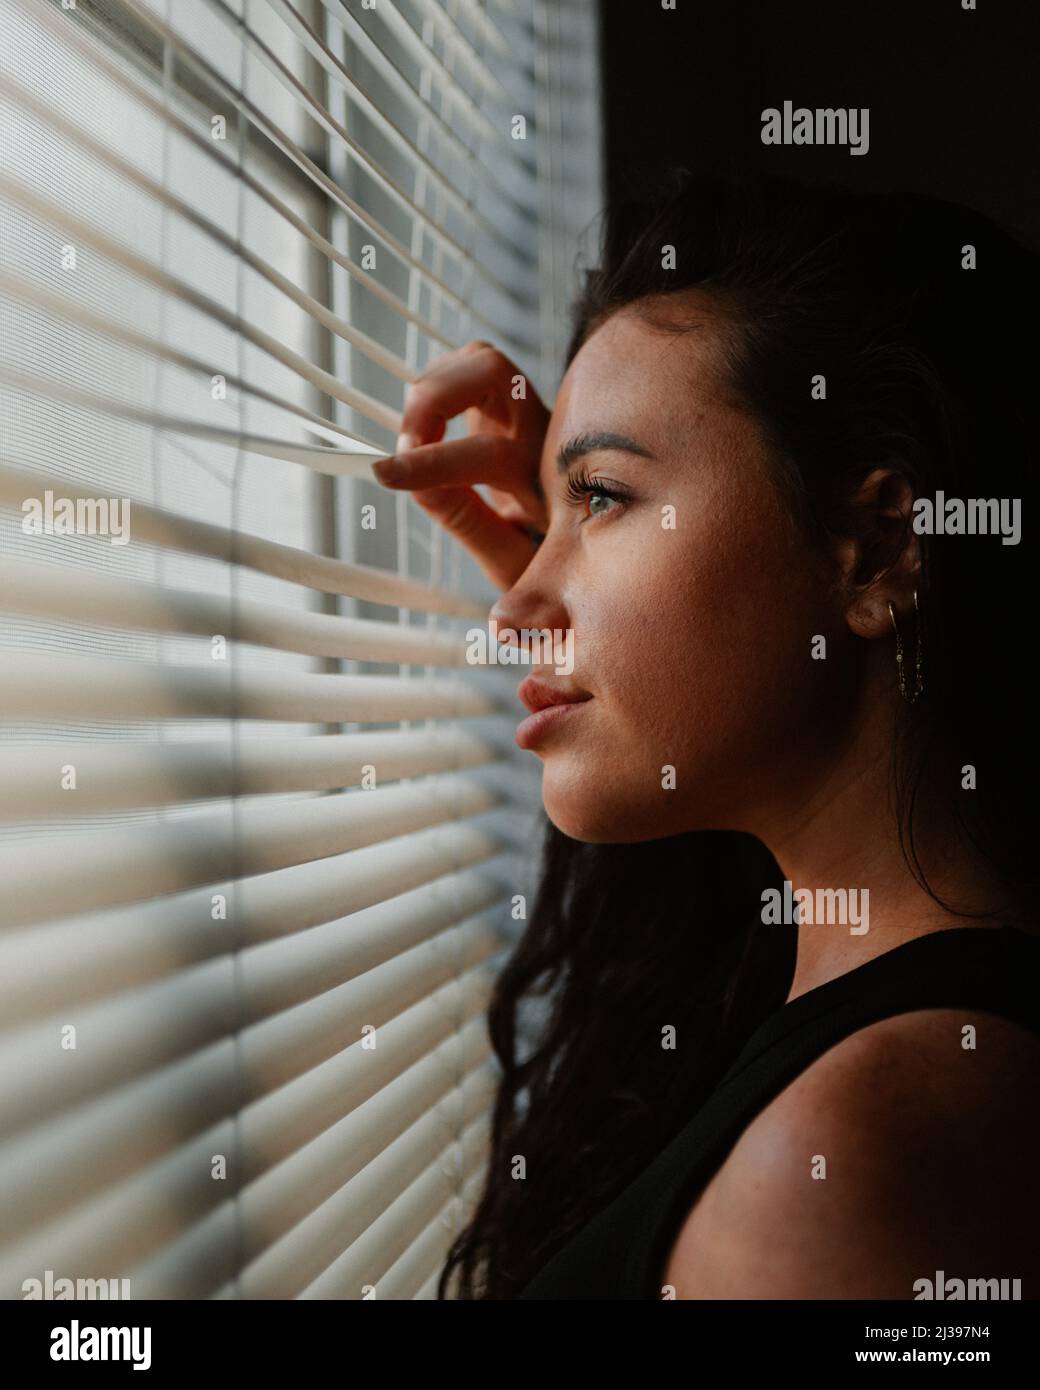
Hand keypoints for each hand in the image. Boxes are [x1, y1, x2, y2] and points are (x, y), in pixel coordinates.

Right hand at [371, 340, 550, 590]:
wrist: (588, 549)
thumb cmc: (549, 560)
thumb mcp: (510, 561)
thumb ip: (467, 522)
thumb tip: (415, 485)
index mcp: (548, 481)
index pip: (487, 453)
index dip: (431, 462)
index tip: (386, 475)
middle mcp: (542, 433)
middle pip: (491, 369)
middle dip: (433, 396)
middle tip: (404, 444)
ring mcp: (526, 411)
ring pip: (478, 360)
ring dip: (433, 387)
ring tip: (411, 439)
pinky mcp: (508, 406)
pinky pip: (469, 371)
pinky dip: (436, 389)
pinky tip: (424, 429)